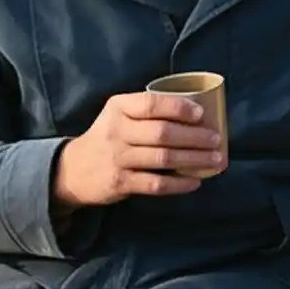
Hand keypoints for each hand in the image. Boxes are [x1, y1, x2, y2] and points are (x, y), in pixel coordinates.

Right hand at [52, 92, 225, 210]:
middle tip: (216, 140)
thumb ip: (148, 110)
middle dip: (195, 137)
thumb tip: (198, 112)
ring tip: (215, 160)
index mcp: (119, 107)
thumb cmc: (108, 136)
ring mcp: (117, 158)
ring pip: (163, 158)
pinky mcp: (120, 183)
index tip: (202, 115)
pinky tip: (195, 181)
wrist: (73, 170)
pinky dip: (179, 184)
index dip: (179, 108)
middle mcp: (116, 131)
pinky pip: (156, 184)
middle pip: (163, 133)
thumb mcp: (119, 114)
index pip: (152, 104)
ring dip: (194, 160)